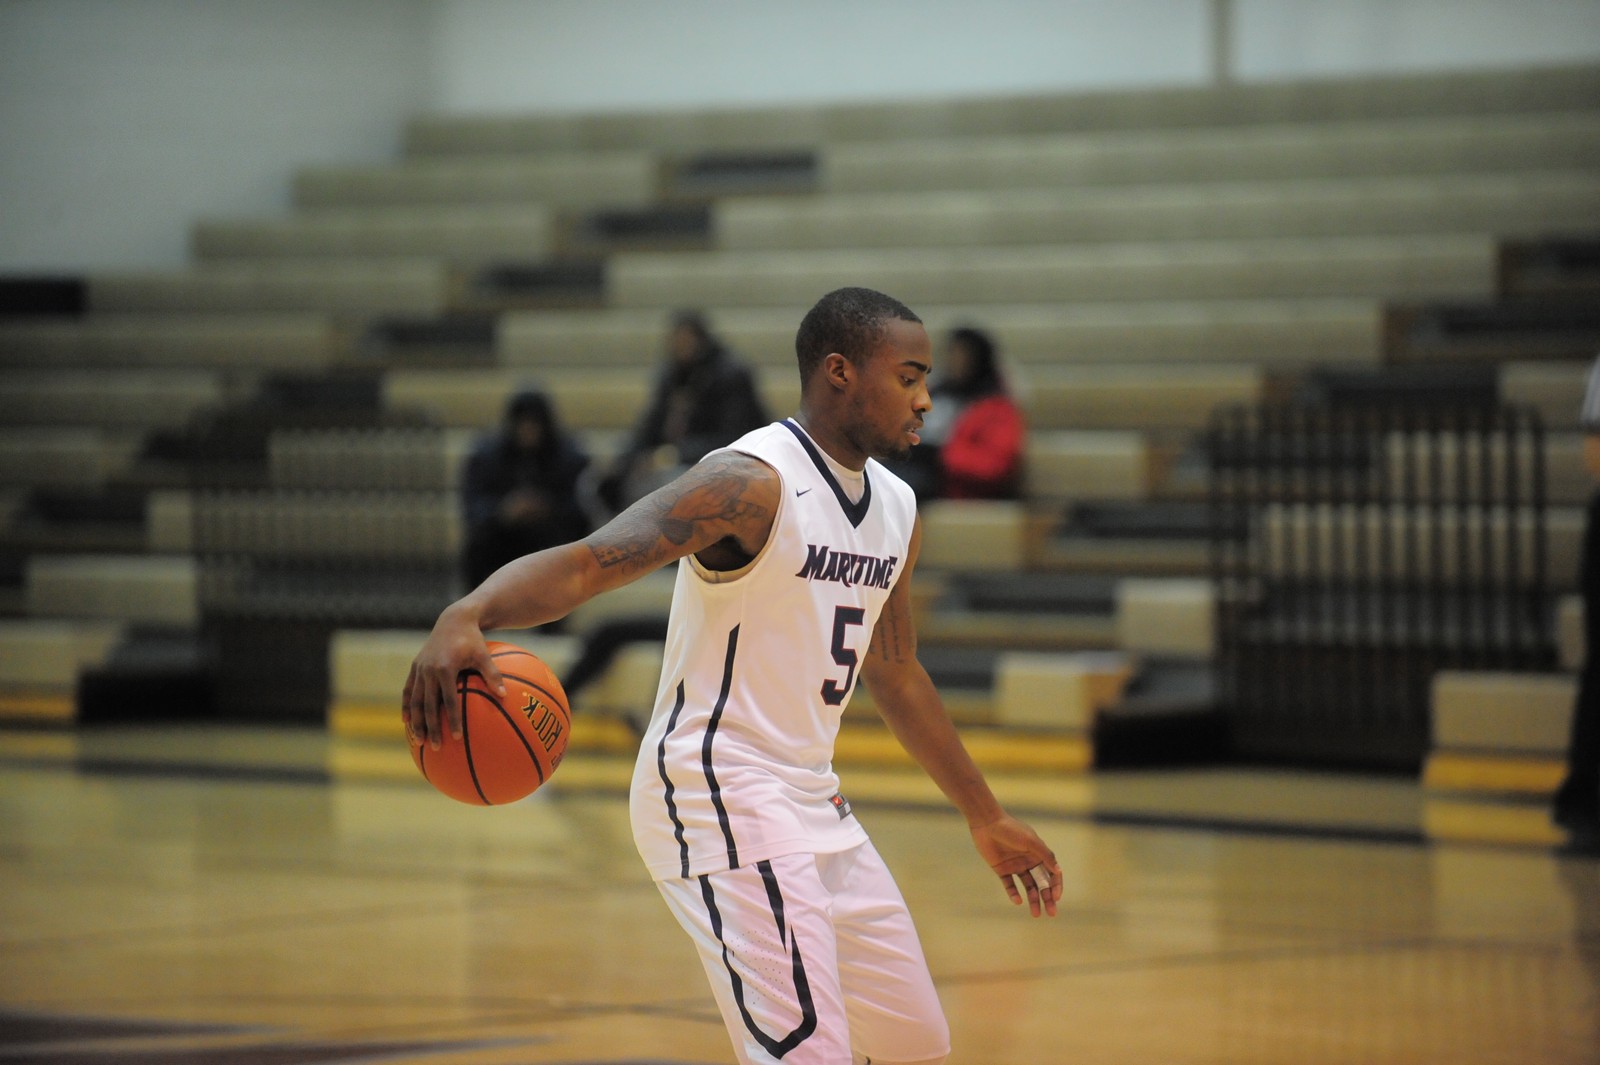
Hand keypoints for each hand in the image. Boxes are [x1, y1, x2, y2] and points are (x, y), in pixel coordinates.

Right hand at [401, 607, 503, 750]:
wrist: (454, 620)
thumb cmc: (473, 639)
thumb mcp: (484, 655)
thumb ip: (493, 675)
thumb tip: (504, 695)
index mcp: (446, 669)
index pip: (449, 700)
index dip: (452, 720)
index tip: (457, 737)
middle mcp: (429, 670)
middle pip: (428, 705)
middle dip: (431, 727)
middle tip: (436, 746)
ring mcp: (419, 669)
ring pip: (414, 701)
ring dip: (416, 722)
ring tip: (418, 740)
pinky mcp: (414, 667)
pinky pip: (407, 690)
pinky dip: (406, 706)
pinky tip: (407, 722)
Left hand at [970, 813, 1062, 917]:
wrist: (987, 823)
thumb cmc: (1011, 829)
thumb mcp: (1030, 841)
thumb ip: (1045, 855)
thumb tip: (1058, 871)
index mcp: (1039, 854)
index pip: (1052, 874)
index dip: (1056, 886)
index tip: (1056, 898)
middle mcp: (1029, 861)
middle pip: (1042, 883)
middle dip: (1047, 898)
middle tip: (1051, 913)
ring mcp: (1016, 866)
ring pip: (1028, 887)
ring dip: (1033, 900)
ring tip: (1036, 914)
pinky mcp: (1002, 869)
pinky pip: (1010, 885)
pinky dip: (1014, 893)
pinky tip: (1018, 901)